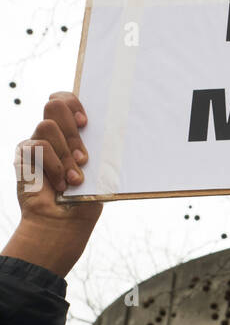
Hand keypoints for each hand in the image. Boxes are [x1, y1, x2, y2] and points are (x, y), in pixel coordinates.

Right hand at [3, 92, 101, 276]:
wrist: (64, 224)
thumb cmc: (84, 200)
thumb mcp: (99, 173)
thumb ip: (100, 151)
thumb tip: (111, 132)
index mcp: (71, 133)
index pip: (65, 100)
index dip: (73, 103)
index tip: (86, 123)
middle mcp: (52, 134)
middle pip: (54, 104)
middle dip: (72, 131)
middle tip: (83, 158)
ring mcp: (36, 143)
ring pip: (46, 126)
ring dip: (64, 153)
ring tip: (74, 178)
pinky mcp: (24, 156)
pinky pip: (38, 147)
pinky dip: (54, 167)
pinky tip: (61, 184)